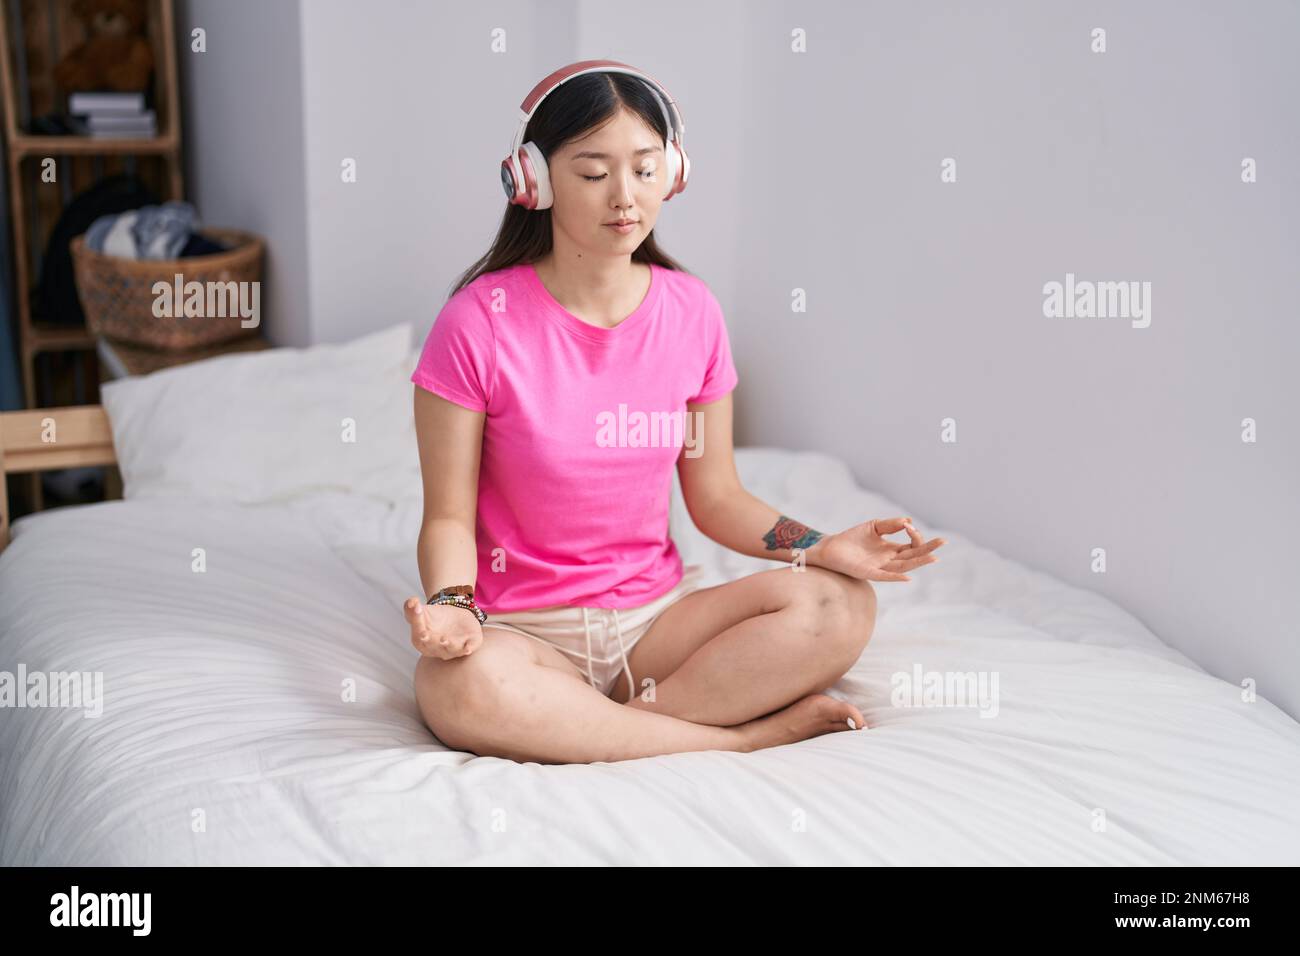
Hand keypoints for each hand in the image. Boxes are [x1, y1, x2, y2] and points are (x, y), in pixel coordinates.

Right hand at [403, 598, 483, 659]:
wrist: (453, 617)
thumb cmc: (433, 618)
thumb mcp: (420, 610)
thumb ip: (411, 607)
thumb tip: (412, 602)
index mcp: (422, 641)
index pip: (419, 636)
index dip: (418, 627)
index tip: (419, 620)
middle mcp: (437, 649)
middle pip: (434, 646)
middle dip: (432, 642)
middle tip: (427, 635)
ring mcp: (453, 649)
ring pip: (451, 650)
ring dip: (449, 646)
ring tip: (445, 640)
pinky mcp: (469, 644)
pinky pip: (468, 648)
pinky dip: (468, 649)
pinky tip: (468, 649)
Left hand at [805, 516, 944, 582]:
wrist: (830, 548)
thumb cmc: (852, 539)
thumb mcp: (873, 527)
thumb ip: (890, 524)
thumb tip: (908, 521)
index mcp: (891, 549)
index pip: (912, 545)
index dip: (915, 536)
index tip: (910, 526)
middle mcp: (888, 560)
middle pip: (913, 556)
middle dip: (928, 549)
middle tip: (943, 542)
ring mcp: (880, 567)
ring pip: (903, 567)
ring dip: (918, 563)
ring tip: (933, 557)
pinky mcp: (868, 572)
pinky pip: (884, 576)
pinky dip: (896, 577)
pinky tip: (908, 576)